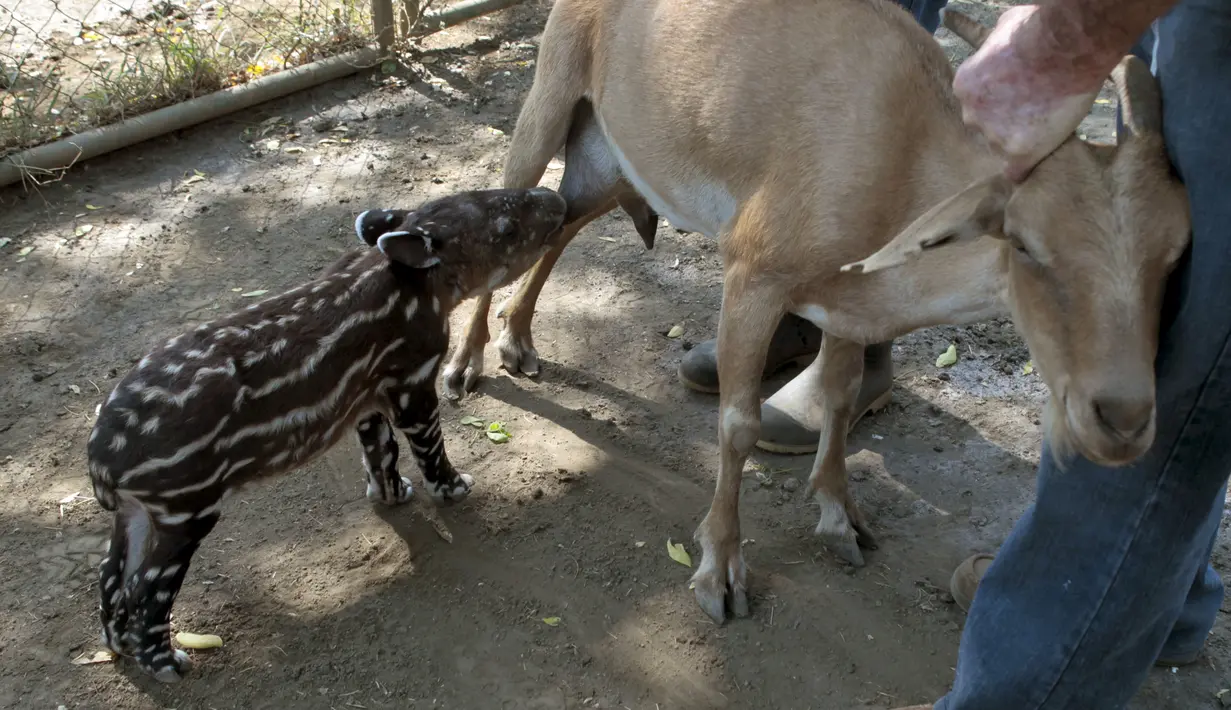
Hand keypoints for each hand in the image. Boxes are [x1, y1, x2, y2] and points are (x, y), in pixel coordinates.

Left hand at [952, 6, 1107, 181]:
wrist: (1068, 45)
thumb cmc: (1039, 29)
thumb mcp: (1002, 29)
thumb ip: (993, 46)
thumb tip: (992, 37)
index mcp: (964, 87)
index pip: (976, 105)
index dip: (999, 102)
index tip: (1018, 97)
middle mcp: (972, 114)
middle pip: (985, 128)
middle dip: (1005, 121)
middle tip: (1035, 109)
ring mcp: (994, 134)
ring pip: (1003, 147)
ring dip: (1020, 140)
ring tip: (1048, 121)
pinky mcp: (1018, 151)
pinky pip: (1016, 172)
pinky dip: (1023, 170)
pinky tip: (1031, 168)